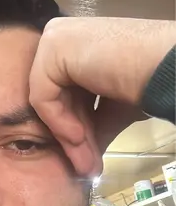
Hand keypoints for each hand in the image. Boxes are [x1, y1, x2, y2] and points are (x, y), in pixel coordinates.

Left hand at [29, 17, 175, 176]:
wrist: (167, 66)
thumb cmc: (148, 80)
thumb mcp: (113, 108)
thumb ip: (93, 125)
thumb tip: (85, 159)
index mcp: (74, 45)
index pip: (64, 94)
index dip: (77, 129)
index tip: (88, 160)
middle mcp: (60, 36)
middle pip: (57, 99)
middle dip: (74, 140)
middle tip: (86, 168)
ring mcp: (55, 39)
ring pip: (49, 102)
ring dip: (69, 138)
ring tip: (86, 164)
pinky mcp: (53, 47)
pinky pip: (42, 96)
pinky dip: (59, 121)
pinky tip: (79, 137)